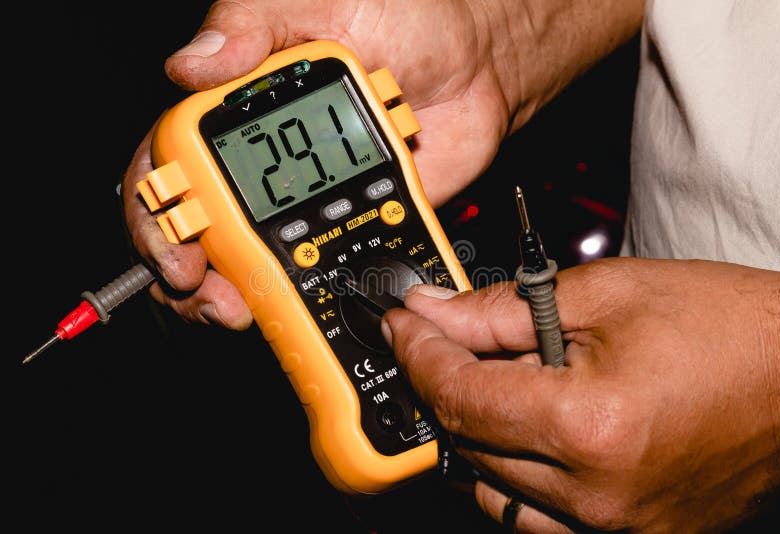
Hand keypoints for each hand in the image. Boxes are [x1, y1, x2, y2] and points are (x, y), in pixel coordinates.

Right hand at [121, 0, 514, 326]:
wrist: (477, 68)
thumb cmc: (404, 23)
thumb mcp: (320, 3)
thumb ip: (252, 26)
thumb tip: (190, 66)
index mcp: (239, 109)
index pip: (172, 166)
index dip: (157, 213)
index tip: (176, 246)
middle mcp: (262, 160)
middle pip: (198, 229)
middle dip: (186, 274)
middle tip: (209, 296)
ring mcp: (303, 199)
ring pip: (246, 261)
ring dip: (234, 294)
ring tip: (244, 311)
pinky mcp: (345, 223)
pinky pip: (314, 267)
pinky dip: (296, 295)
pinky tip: (296, 306)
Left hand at [381, 258, 779, 531]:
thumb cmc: (725, 325)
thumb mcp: (603, 294)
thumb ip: (502, 310)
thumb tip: (435, 311)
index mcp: (590, 427)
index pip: (461, 398)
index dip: (419, 355)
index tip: (404, 327)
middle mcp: (601, 495)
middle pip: (471, 447)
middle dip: (445, 388)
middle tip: (445, 343)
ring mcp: (621, 528)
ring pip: (497, 495)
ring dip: (478, 439)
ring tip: (498, 387)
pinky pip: (545, 520)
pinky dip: (521, 477)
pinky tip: (534, 432)